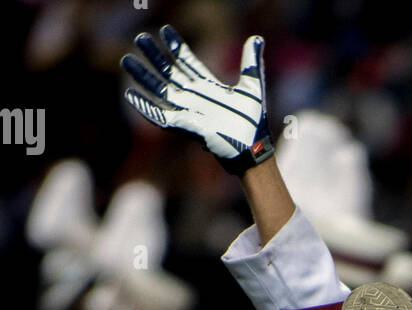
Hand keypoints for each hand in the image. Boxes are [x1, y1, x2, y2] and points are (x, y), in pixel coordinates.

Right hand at [121, 25, 272, 174]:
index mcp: (208, 87)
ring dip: (143, 77)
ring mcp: (189, 111)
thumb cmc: (253, 124)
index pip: (187, 62)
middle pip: (169, 73)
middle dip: (154, 56)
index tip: (164, 31)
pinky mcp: (185, 127)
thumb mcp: (253, 87)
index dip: (176, 47)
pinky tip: (131, 95)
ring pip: (160, 91)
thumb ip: (250, 62)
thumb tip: (256, 38)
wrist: (254, 149)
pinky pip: (161, 116)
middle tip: (140, 38)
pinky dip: (146, 107)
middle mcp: (195, 98)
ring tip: (127, 60)